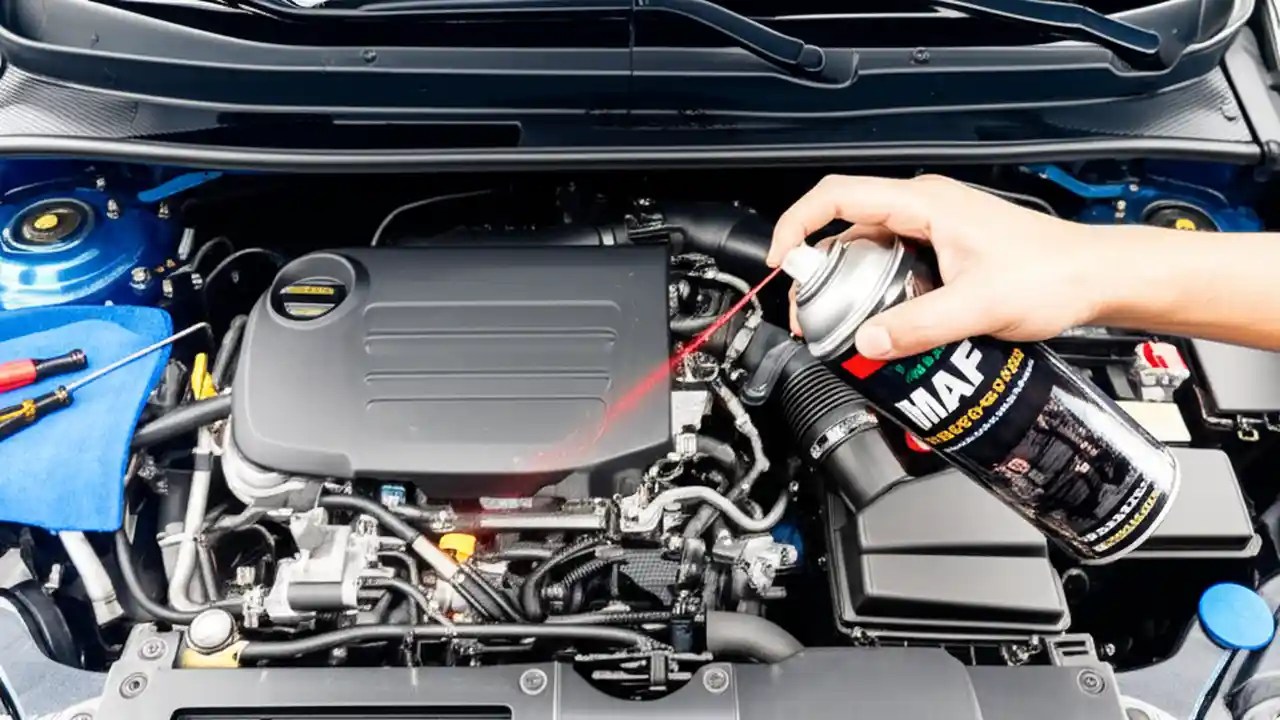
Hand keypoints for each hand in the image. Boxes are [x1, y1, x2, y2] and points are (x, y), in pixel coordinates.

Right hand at [769, 175, 1110, 360]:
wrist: (1096, 276)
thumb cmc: (1053, 272)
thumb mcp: (979, 305)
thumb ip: (919, 326)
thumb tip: (868, 342)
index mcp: (925, 202)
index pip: (837, 196)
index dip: (797, 225)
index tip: (783, 263)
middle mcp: (924, 207)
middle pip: (845, 230)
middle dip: (819, 272)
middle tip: (811, 314)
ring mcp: (933, 227)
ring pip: (868, 250)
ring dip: (849, 286)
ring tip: (842, 325)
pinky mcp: (942, 249)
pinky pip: (892, 264)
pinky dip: (877, 291)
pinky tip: (883, 323)